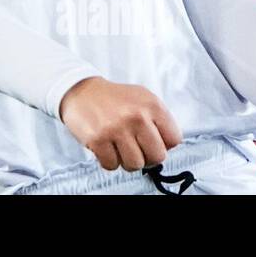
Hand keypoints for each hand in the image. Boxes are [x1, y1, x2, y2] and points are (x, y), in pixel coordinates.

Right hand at [59, 77, 182, 170]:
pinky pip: (112, 165)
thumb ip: (159, 120)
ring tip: (119, 147)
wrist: (81, 90)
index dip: (163, 143)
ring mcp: (116, 128)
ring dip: (126, 160)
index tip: (150, 139)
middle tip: (135, 148)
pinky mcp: (97, 139)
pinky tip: (106, 147)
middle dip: (147, 156)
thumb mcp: (142, 99)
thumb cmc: (115, 99)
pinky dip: (109, 160)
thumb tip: (167, 147)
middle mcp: (136, 116)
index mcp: (152, 104)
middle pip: (158, 156)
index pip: (174, 140)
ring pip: (135, 165)